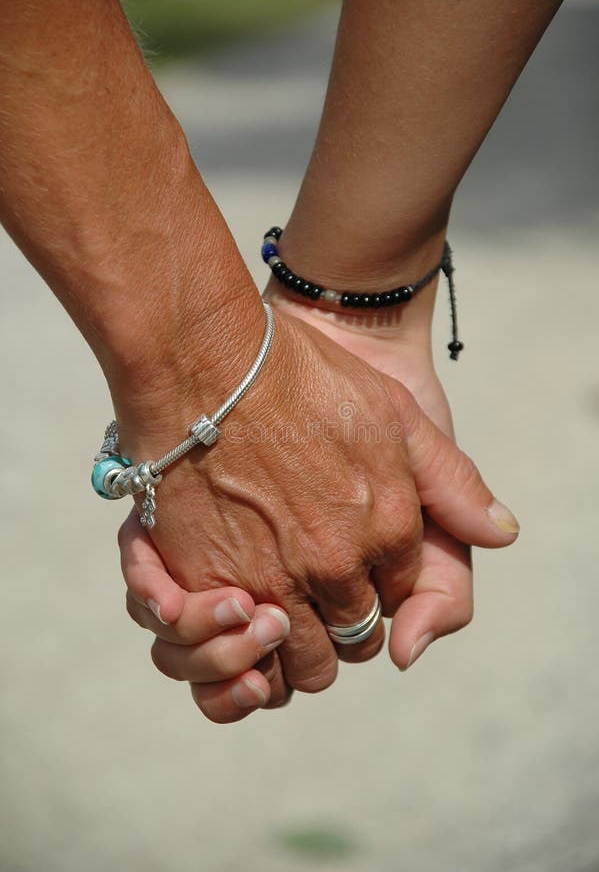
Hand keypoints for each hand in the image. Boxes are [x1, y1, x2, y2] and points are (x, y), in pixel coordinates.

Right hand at [116, 308, 517, 703]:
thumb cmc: (305, 378)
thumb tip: (505, 532)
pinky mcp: (212, 585)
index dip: (382, 590)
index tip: (358, 570)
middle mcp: (339, 566)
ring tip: (281, 616)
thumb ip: (454, 482)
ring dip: (298, 650)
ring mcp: (276, 580)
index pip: (402, 599)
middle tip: (320, 604)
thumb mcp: (399, 414)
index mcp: (389, 529)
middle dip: (345, 630)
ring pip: (305, 663)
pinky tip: (241, 619)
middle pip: (356, 641)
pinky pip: (243, 654)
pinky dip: (247, 651)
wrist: (210, 361)